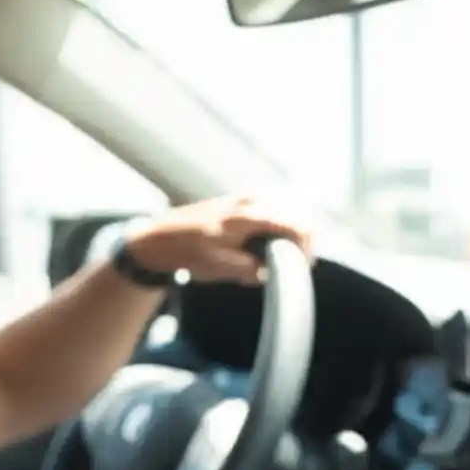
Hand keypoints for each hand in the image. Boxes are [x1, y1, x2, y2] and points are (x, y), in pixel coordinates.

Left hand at [124, 195, 314, 285]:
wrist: (162, 237)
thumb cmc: (188, 251)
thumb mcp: (219, 266)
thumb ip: (250, 269)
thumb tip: (271, 272)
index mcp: (248, 216)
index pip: (296, 225)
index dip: (307, 248)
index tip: (302, 267)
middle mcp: (252, 200)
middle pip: (298, 215)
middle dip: (300, 241)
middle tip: (292, 265)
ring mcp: (248, 197)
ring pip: (287, 211)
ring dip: (288, 233)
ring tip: (275, 257)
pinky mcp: (243, 200)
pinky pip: (274, 210)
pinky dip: (276, 227)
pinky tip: (261, 247)